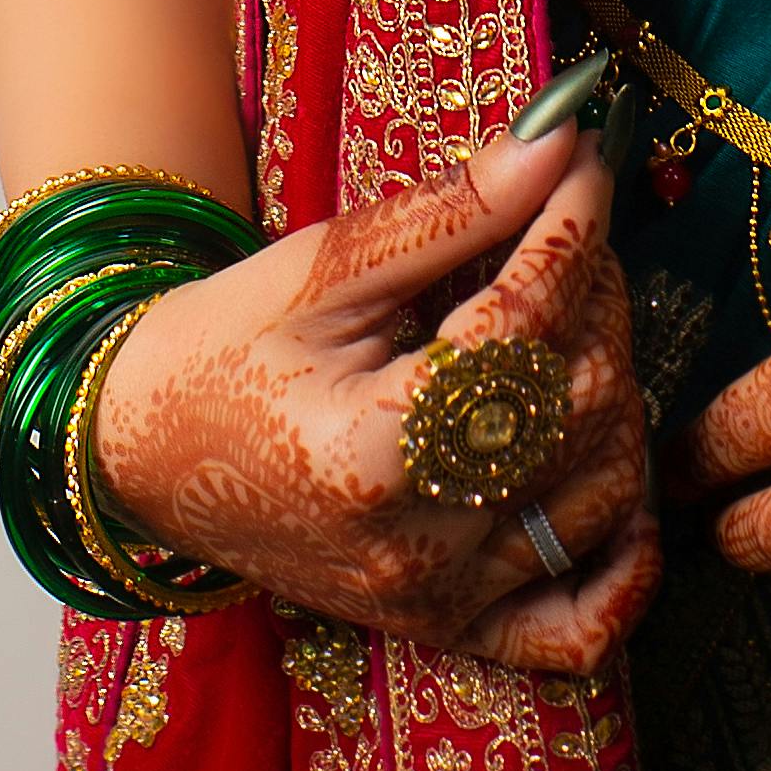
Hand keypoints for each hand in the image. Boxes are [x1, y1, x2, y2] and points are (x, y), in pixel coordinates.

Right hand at [94, 124, 657, 675]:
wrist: (145, 453)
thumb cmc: (223, 349)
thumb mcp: (322, 267)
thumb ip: (450, 213)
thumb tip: (556, 144)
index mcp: (372, 450)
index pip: (523, 327)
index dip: (569, 228)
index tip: (582, 160)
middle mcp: (417, 544)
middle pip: (579, 406)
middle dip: (595, 295)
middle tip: (568, 228)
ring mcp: (439, 597)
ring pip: (602, 493)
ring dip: (613, 388)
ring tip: (570, 317)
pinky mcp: (447, 624)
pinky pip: (581, 626)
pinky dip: (625, 559)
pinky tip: (611, 472)